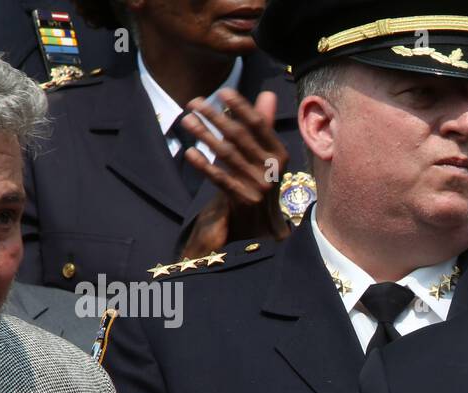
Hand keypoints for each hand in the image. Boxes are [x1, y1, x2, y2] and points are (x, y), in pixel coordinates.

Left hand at [178, 88, 290, 259]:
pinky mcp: (243, 200)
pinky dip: (204, 165)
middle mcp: (272, 169)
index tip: (223, 92)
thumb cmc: (259, 181)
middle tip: (194, 102)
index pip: (259, 125)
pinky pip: (220, 179)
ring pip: (227, 155)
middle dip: (216, 117)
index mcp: (280, 154)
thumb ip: (264, 125)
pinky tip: (190, 152)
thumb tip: (268, 94)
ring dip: (205, 135)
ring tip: (187, 120)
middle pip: (240, 137)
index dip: (241, 107)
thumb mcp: (265, 155)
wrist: (261, 225)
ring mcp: (258, 186)